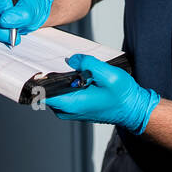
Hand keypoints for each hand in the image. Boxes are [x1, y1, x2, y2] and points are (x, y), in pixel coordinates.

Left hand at [44, 55, 159, 134]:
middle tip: (60, 61)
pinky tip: (79, 75)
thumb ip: (88, 64)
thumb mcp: (108, 74)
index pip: (43, 93)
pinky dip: (67, 83)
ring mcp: (71, 111)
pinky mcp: (76, 108)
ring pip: (56, 91)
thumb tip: (72, 60)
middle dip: (51, 75)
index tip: (38, 66)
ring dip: (61, 79)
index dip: (38, 79)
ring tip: (74, 67)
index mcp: (72, 103)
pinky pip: (63, 94)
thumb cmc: (123, 95)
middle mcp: (68, 110)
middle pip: (47, 90)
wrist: (134, 109)